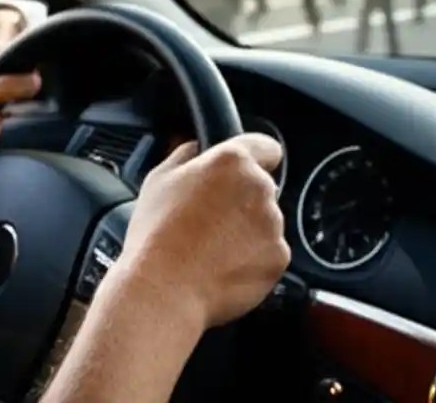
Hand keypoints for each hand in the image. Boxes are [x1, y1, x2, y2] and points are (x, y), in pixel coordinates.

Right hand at [116, 134, 288, 329]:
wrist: (163, 290)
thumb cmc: (156, 236)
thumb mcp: (159, 180)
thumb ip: (185, 155)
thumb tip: (195, 149)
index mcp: (232, 162)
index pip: (266, 146)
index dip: (256, 158)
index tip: (245, 170)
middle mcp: (259, 188)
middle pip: (262, 188)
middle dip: (242, 201)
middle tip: (210, 221)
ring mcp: (273, 224)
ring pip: (266, 222)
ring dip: (248, 232)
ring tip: (211, 248)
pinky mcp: (278, 257)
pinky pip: (269, 253)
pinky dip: (253, 260)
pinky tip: (223, 266)